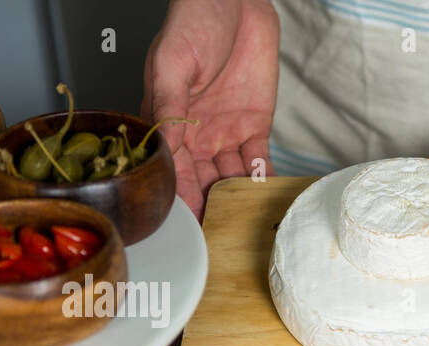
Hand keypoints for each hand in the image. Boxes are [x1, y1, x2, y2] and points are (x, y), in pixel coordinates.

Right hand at [142, 0, 279, 219]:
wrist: (234, 1)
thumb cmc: (193, 23)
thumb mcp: (172, 66)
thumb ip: (170, 109)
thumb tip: (165, 148)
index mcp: (169, 122)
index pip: (172, 169)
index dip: (178, 197)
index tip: (185, 227)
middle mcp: (197, 135)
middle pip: (201, 181)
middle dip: (208, 210)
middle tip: (217, 239)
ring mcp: (226, 133)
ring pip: (230, 177)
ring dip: (235, 200)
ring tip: (241, 226)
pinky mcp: (255, 126)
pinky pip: (259, 161)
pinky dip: (261, 180)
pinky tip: (263, 200)